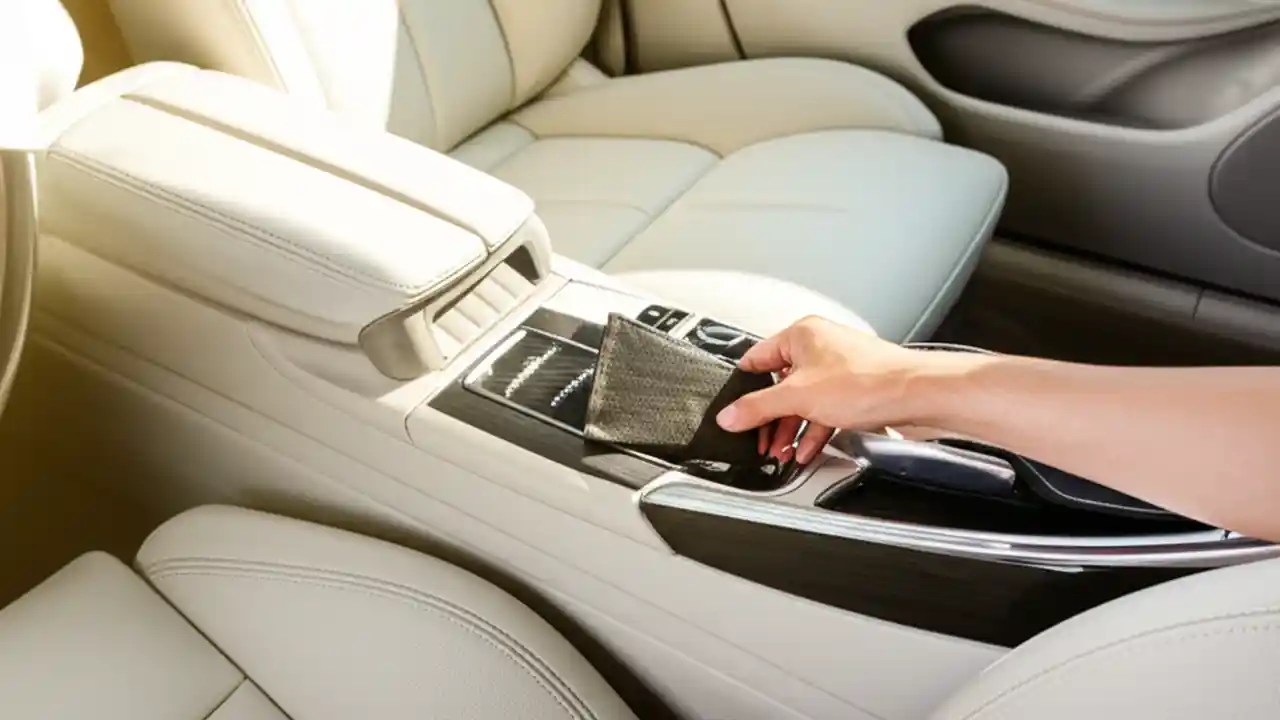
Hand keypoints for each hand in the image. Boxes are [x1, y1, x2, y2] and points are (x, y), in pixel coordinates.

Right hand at [718, 316, 971, 463]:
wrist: (917, 395)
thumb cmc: (870, 381)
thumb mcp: (799, 397)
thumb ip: (758, 408)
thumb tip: (730, 414)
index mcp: (802, 334)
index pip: (758, 360)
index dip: (744, 389)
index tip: (736, 411)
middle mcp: (821, 347)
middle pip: (781, 385)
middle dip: (771, 418)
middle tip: (761, 439)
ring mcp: (839, 368)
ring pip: (804, 400)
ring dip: (792, 428)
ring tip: (782, 451)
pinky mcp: (855, 389)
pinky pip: (825, 410)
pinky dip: (814, 430)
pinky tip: (808, 449)